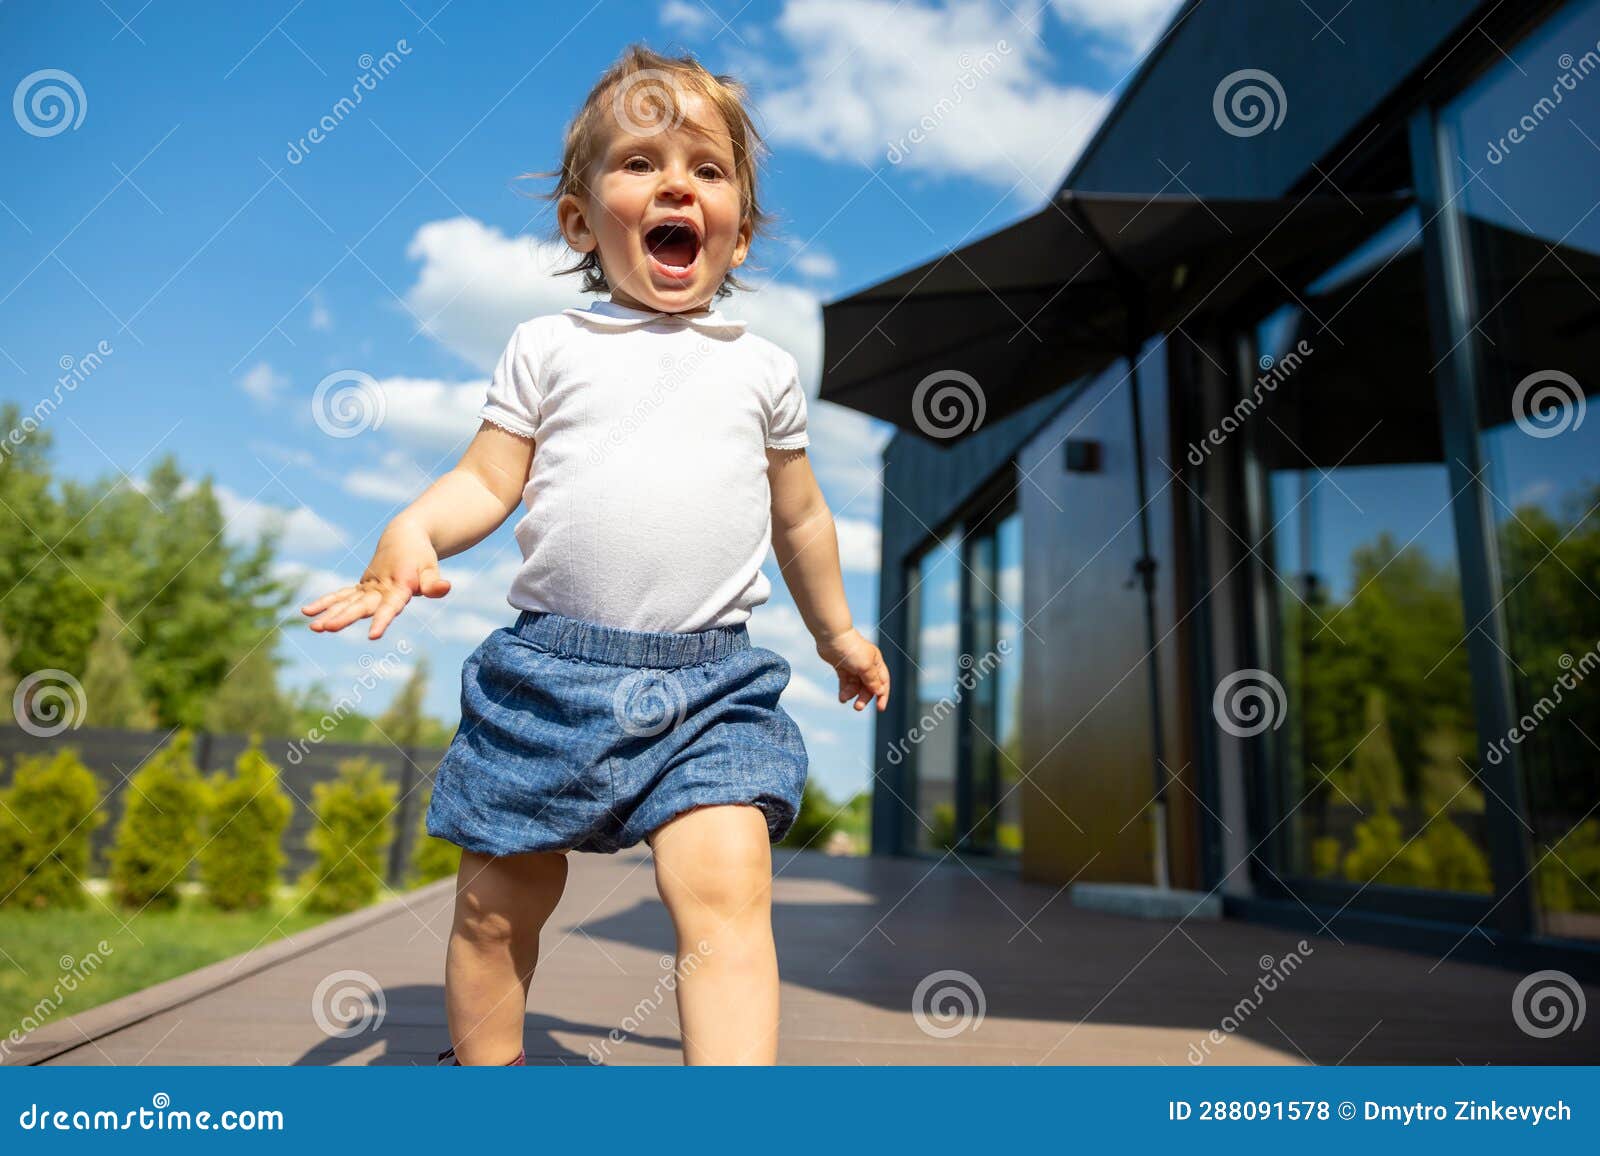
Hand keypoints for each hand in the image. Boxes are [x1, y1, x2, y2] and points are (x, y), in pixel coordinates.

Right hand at [300, 518, 450, 639]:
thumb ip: (433, 583)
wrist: (404, 535)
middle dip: (344, 617)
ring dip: (330, 612)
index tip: (373, 635)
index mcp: (398, 584)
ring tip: (313, 627)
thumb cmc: (421, 556)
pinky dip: (326, 602)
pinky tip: (307, 613)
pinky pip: (342, 595)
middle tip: (327, 628)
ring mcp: (368, 586)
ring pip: (347, 600)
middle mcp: (379, 586)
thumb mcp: (431, 568)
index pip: (390, 606)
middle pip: (361, 605)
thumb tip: (445, 589)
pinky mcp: (362, 587)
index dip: (383, 620)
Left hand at [816, 627, 889, 711]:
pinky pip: (845, 682)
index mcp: (876, 662)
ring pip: (856, 685)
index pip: (883, 681)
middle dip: (864, 697)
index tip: (880, 708)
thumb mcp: (865, 667)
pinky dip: (844, 690)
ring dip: (851, 694)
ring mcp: (853, 666)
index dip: (882, 695)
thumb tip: (880, 692)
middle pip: (868, 686)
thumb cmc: (852, 649)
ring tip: (844, 698)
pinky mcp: (842, 667)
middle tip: (858, 707)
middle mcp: (866, 664)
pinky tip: (842, 698)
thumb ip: (872, 681)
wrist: (832, 637)